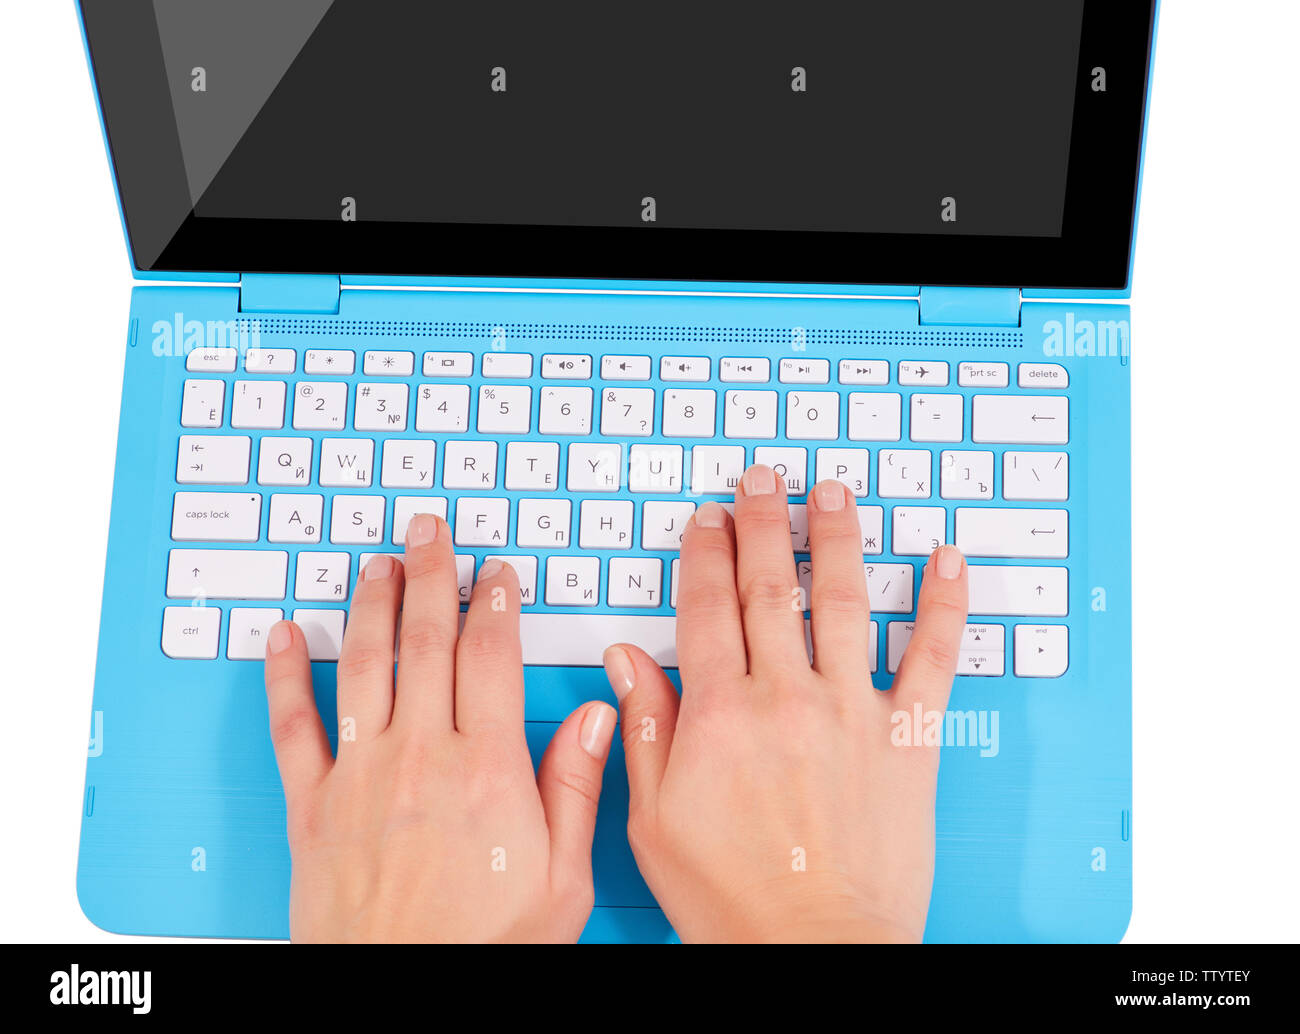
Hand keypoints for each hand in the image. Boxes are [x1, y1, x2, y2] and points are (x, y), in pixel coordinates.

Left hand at [263, 514, 616, 941]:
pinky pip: (293, 725)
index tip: (496, 574)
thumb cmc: (485, 949)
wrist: (402, 996)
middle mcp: (421, 757)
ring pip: (363, 665)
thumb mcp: (562, 879)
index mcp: (488, 769)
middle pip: (425, 642)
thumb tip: (598, 716)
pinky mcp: (311, 805)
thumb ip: (576, 788)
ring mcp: (360, 776)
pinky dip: (285, 675)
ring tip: (376, 563)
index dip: (494, 603)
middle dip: (431, 577)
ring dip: (369, 604)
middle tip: (432, 532)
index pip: (491, 656)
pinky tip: (285, 635)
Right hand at [603, 465, 968, 942]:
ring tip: (833, 493)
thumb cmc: (731, 896)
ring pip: (846, 602)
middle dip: (762, 523)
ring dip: (837, 539)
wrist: (813, 949)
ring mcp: (852, 713)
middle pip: (772, 588)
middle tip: (760, 479)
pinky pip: (935, 658)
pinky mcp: (908, 739)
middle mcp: (786, 699)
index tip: (705, 520)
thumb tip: (626, 661)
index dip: (704, 554)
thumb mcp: (655, 818)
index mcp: (719, 715)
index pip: (707, 608)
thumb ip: (643, 729)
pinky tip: (946, 559)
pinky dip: (944, 604)